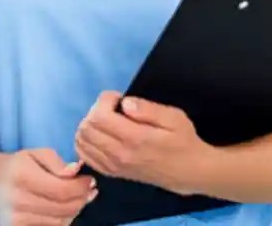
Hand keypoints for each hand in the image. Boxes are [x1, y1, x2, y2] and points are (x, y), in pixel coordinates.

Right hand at [0, 148, 97, 224]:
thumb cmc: (15, 166)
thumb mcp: (35, 153)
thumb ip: (56, 162)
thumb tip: (76, 172)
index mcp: (23, 176)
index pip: (62, 190)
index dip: (81, 188)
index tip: (90, 181)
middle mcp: (18, 201)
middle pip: (63, 208)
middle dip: (82, 199)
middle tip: (89, 191)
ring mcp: (16, 220)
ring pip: (59, 222)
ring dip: (74, 211)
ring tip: (77, 199)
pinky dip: (61, 221)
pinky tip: (64, 210)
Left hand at [74, 91, 216, 194]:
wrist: (189, 172)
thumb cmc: (183, 141)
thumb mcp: (175, 118)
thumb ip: (148, 109)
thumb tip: (125, 103)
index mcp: (134, 139)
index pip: (100, 116)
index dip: (104, 100)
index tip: (118, 98)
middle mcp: (119, 154)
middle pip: (87, 127)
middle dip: (95, 110)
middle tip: (113, 108)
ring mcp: (113, 166)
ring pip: (82, 141)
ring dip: (89, 124)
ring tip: (107, 120)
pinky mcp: (112, 172)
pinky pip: (85, 156)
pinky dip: (85, 141)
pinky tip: (100, 135)